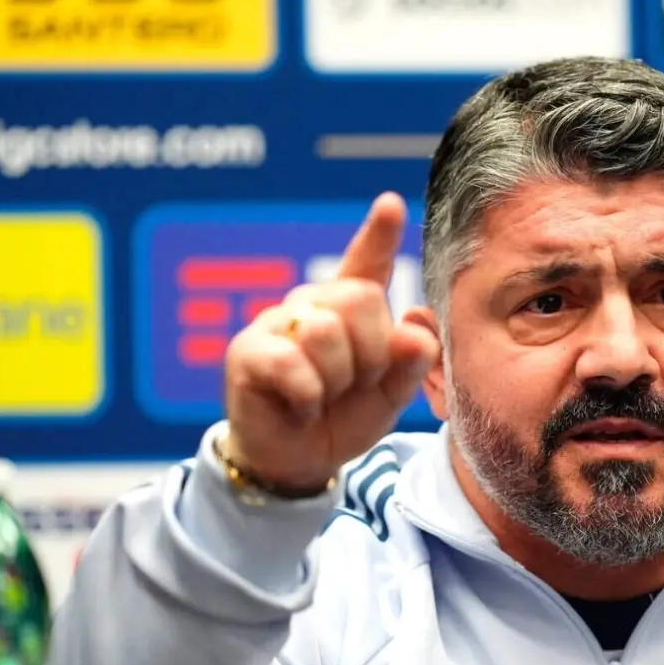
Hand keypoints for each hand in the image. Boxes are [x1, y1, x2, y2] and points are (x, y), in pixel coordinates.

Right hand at [221, 193, 439, 491]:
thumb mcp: (391, 394)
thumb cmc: (345, 417)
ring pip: (327, 332)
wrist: (300, 460)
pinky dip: (308, 397)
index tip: (390, 204)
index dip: (378, 234)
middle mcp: (313, 304)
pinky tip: (301, 407)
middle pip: (361, 299)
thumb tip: (416, 333)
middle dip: (371, 354)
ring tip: (324, 395)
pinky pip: (293, 364)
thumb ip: (411, 361)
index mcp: (351, 309)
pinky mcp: (247, 352)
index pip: (366, 263)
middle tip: (355, 384)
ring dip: (338, 379)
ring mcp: (277, 323)